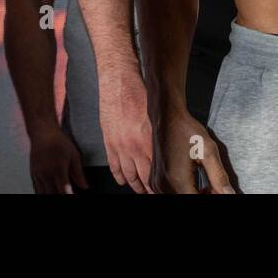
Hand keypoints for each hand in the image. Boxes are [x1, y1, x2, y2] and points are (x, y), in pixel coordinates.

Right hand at [27, 125, 86, 193]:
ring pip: (43, 194)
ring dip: (51, 195)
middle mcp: (46, 174)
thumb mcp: (74, 155)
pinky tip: (49, 191)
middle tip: (66, 193)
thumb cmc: (60, 142)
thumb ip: (78, 173)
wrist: (43, 132)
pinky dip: (42, 193)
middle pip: (52, 194)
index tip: (72, 195)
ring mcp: (38, 174)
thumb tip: (85, 187)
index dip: (69, 196)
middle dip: (59, 196)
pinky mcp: (33, 173)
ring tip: (57, 192)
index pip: (64, 191)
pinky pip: (36, 188)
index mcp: (58, 169)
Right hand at [97, 71, 154, 192]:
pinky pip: (114, 166)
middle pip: (143, 179)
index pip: (157, 174)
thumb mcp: (158, 117)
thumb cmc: (141, 94)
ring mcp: (120, 147)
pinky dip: (119, 176)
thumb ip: (161, 139)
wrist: (119, 83)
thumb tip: (168, 155)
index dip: (161, 186)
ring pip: (128, 175)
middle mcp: (135, 148)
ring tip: (141, 191)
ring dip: (135, 186)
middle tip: (154, 194)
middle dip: (149, 190)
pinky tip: (123, 181)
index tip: (165, 191)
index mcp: (150, 142)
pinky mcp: (109, 143)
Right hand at [151, 110, 233, 194]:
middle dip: (203, 195)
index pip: (197, 200)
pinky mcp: (154, 178)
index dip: (211, 196)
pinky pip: (169, 192)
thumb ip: (219, 177)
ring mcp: (156, 182)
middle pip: (186, 199)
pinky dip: (184, 190)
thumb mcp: (208, 151)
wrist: (166, 115)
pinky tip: (193, 180)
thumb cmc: (186, 129)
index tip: (219, 189)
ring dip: (193, 194)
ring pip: (178, 197)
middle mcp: (163, 185)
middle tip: (214, 187)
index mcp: (178, 181)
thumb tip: (230, 193)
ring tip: (206, 185)